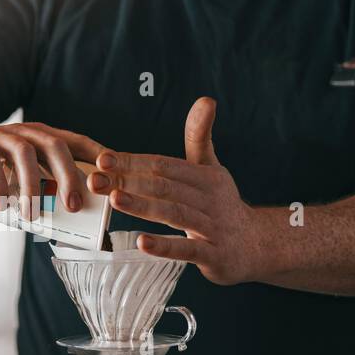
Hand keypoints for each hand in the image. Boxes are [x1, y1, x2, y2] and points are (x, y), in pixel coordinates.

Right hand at [0, 121, 107, 219]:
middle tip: (75, 206)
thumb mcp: (18, 180)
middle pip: (54, 146)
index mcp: (40, 139)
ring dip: (32, 185)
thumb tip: (71, 219)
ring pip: (23, 152)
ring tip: (32, 214)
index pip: (76, 141)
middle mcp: (23, 133)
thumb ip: (41, 191)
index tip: (110, 178)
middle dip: (69, 175)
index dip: (96, 155)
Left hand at [87, 97, 262, 284]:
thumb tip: (205, 99)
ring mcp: (212, 227)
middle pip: (164, 187)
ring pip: (174, 214)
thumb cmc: (223, 205)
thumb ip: (200, 137)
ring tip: (115, 199)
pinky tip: (141, 242)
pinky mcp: (214, 255)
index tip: (102, 159)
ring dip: (143, 206)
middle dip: (129, 181)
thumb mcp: (212, 168)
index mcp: (204, 177)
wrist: (259, 245)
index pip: (163, 165)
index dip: (132, 162)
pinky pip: (188, 248)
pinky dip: (165, 246)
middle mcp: (209, 199)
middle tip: (95, 179)